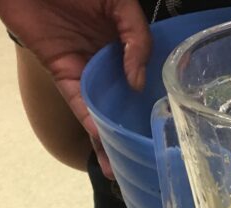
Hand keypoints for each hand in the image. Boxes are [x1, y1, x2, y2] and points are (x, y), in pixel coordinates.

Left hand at [0, 0, 150, 177]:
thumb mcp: (121, 3)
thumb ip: (136, 37)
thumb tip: (138, 81)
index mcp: (126, 45)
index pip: (144, 80)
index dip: (155, 103)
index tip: (170, 129)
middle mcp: (108, 62)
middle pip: (122, 103)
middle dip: (132, 133)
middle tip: (146, 163)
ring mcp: (85, 69)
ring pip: (99, 109)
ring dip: (107, 139)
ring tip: (119, 168)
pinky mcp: (60, 71)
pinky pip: (77, 100)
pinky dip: (87, 119)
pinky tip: (100, 139)